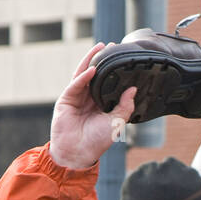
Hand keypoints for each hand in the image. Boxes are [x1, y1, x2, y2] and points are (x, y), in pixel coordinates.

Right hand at [49, 43, 136, 168]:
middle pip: (95, 74)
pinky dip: (84, 76)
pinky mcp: (66, 99)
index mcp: (100, 103)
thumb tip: (134, 89)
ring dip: (91, 61)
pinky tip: (92, 69)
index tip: (122, 57)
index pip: (107, 82)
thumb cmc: (97, 141)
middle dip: (101, 59)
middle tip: (112, 45)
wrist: (77, 153)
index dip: (113, 70)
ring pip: (83, 74)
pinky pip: (76, 84)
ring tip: (100, 48)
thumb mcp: (116, 122)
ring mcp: (76, 97)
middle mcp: (88, 98)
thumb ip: (125, 106)